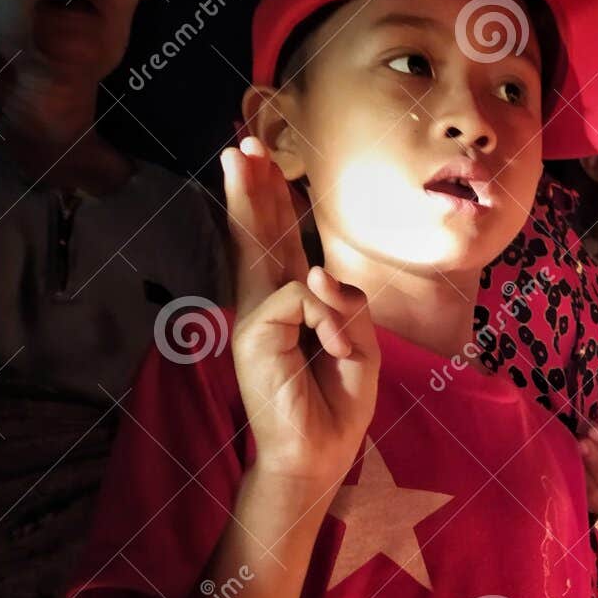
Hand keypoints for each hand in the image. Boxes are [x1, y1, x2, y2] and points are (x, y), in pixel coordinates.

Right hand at [224, 142, 378, 487]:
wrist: (316, 456)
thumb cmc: (336, 404)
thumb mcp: (358, 347)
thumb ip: (345, 306)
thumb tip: (318, 273)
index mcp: (290, 306)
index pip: (280, 244)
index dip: (271, 202)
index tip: (259, 161)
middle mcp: (266, 305)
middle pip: (260, 235)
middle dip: (250, 185)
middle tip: (239, 142)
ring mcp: (255, 318)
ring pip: (260, 246)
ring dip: (253, 197)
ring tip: (239, 155)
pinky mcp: (256, 334)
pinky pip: (303, 298)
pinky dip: (328, 319)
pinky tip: (334, 348)